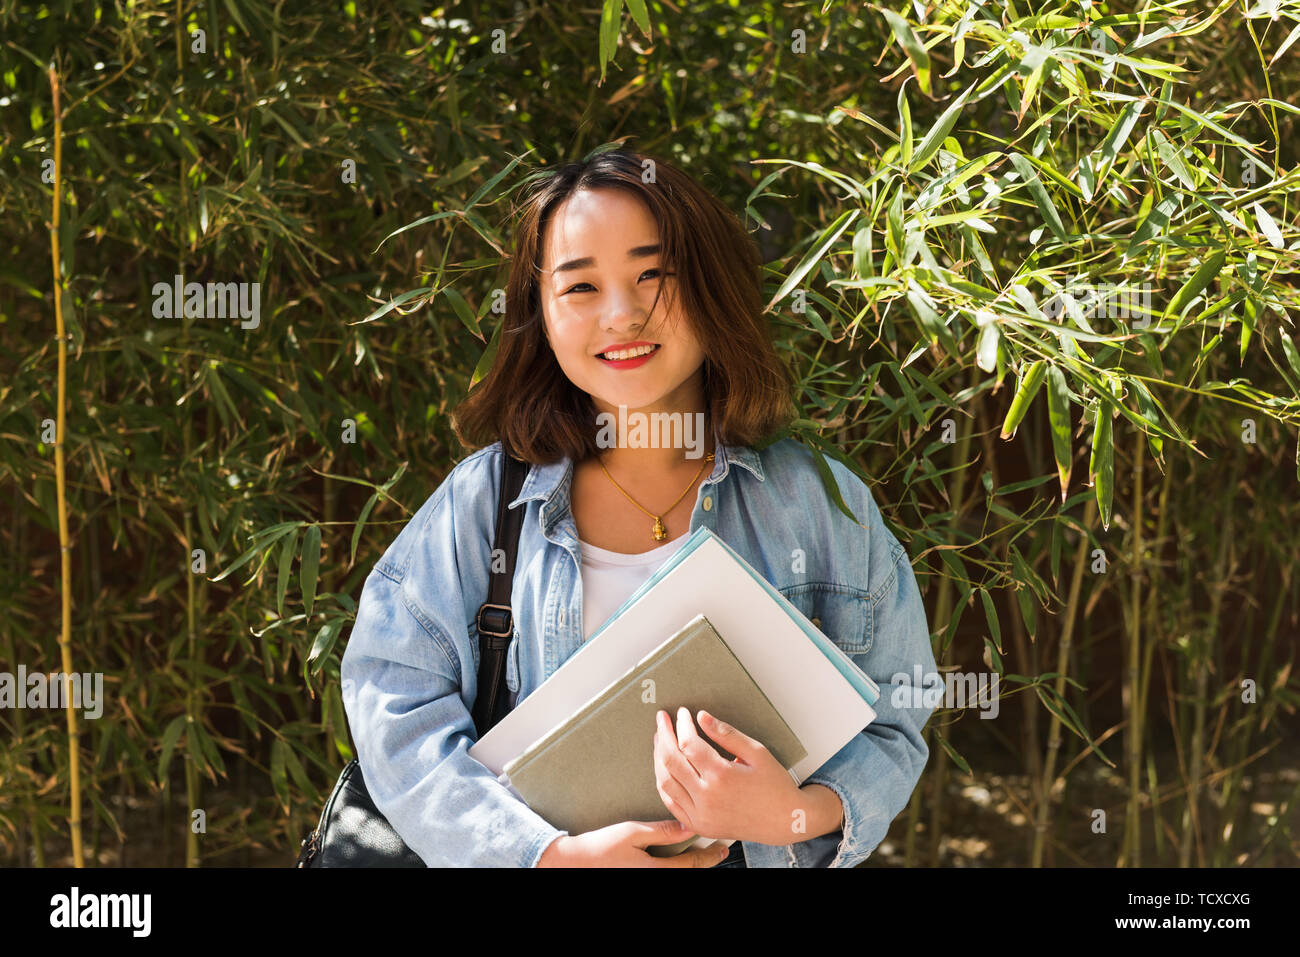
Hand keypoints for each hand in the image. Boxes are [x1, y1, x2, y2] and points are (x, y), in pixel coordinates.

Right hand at [536, 819, 732, 867]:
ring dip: (693, 866)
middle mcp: (655, 880)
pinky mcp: (642, 878)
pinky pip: (667, 875)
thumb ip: (663, 831)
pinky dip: (679, 868)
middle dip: (706, 863)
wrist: (576, 864)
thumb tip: (689, 826)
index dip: (710, 855)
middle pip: (689, 874)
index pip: (692, 864)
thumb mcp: (633, 833)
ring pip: (679, 876)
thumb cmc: (602, 847)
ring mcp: (649, 881)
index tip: (722, 847)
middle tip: (720, 852)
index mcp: (656, 871)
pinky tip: (681, 860)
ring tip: (705, 855)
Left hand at [652, 706, 807, 846]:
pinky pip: (670, 802)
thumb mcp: (757, 752)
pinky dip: (663, 783)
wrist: (785, 821)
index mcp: (722, 776)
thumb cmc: (775, 785)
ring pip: (665, 782)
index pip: (688, 744)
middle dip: (663, 735)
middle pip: (671, 760)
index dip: (682, 725)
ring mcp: (701, 815)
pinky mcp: (699, 826)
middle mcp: (707, 798)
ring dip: (659, 758)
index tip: (682, 713)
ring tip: (660, 740)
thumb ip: (726, 734)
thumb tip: (702, 717)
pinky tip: (664, 767)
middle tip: (662, 719)